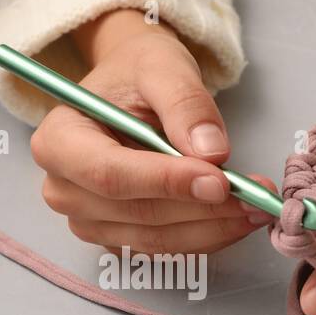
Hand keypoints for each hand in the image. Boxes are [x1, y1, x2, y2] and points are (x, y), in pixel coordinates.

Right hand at [31, 8, 274, 253]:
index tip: (220, 182)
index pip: (111, 175)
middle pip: (137, 212)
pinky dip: (206, 235)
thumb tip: (212, 152)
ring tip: (257, 205)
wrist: (133, 88)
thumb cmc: (138, 73)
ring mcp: (87, 220)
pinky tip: (237, 215)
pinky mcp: (115, 237)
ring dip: (212, 227)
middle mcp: (63, 189)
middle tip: (256, 195)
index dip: (166, 183)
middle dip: (203, 207)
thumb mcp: (163, 67)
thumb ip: (186, 105)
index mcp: (58, 142)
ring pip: (156, 238)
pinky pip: (165, 247)